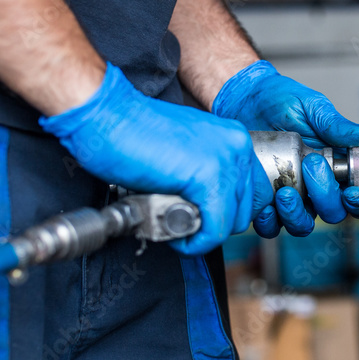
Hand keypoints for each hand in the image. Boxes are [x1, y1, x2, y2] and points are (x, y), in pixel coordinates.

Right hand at [40, 63, 273, 255]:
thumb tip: (213, 207)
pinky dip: (194, 242)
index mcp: (233, 138)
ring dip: (202, 233)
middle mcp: (237, 146)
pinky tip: (173, 232)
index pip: (252, 193)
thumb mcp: (185, 151)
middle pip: (244, 210)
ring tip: (172, 221)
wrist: (106, 117)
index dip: (225, 213)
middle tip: (181, 219)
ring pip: (231, 223)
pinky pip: (214, 230)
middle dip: (214, 224)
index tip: (200, 217)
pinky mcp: (209, 178)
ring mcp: (227, 160)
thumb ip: (205, 173)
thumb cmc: (133, 135)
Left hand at [212, 60, 358, 236]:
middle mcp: (315, 186)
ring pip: (302, 225)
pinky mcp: (264, 200)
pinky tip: (264, 204)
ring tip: (284, 192)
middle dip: (325, 197)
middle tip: (311, 167)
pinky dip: (269, 221)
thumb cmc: (279, 100)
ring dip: (296, 215)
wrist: (243, 98)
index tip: (351, 191)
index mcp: (335, 166)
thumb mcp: (311, 107)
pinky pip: (271, 226)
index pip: (358, 196)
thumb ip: (336, 124)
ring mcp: (290, 195)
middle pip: (333, 213)